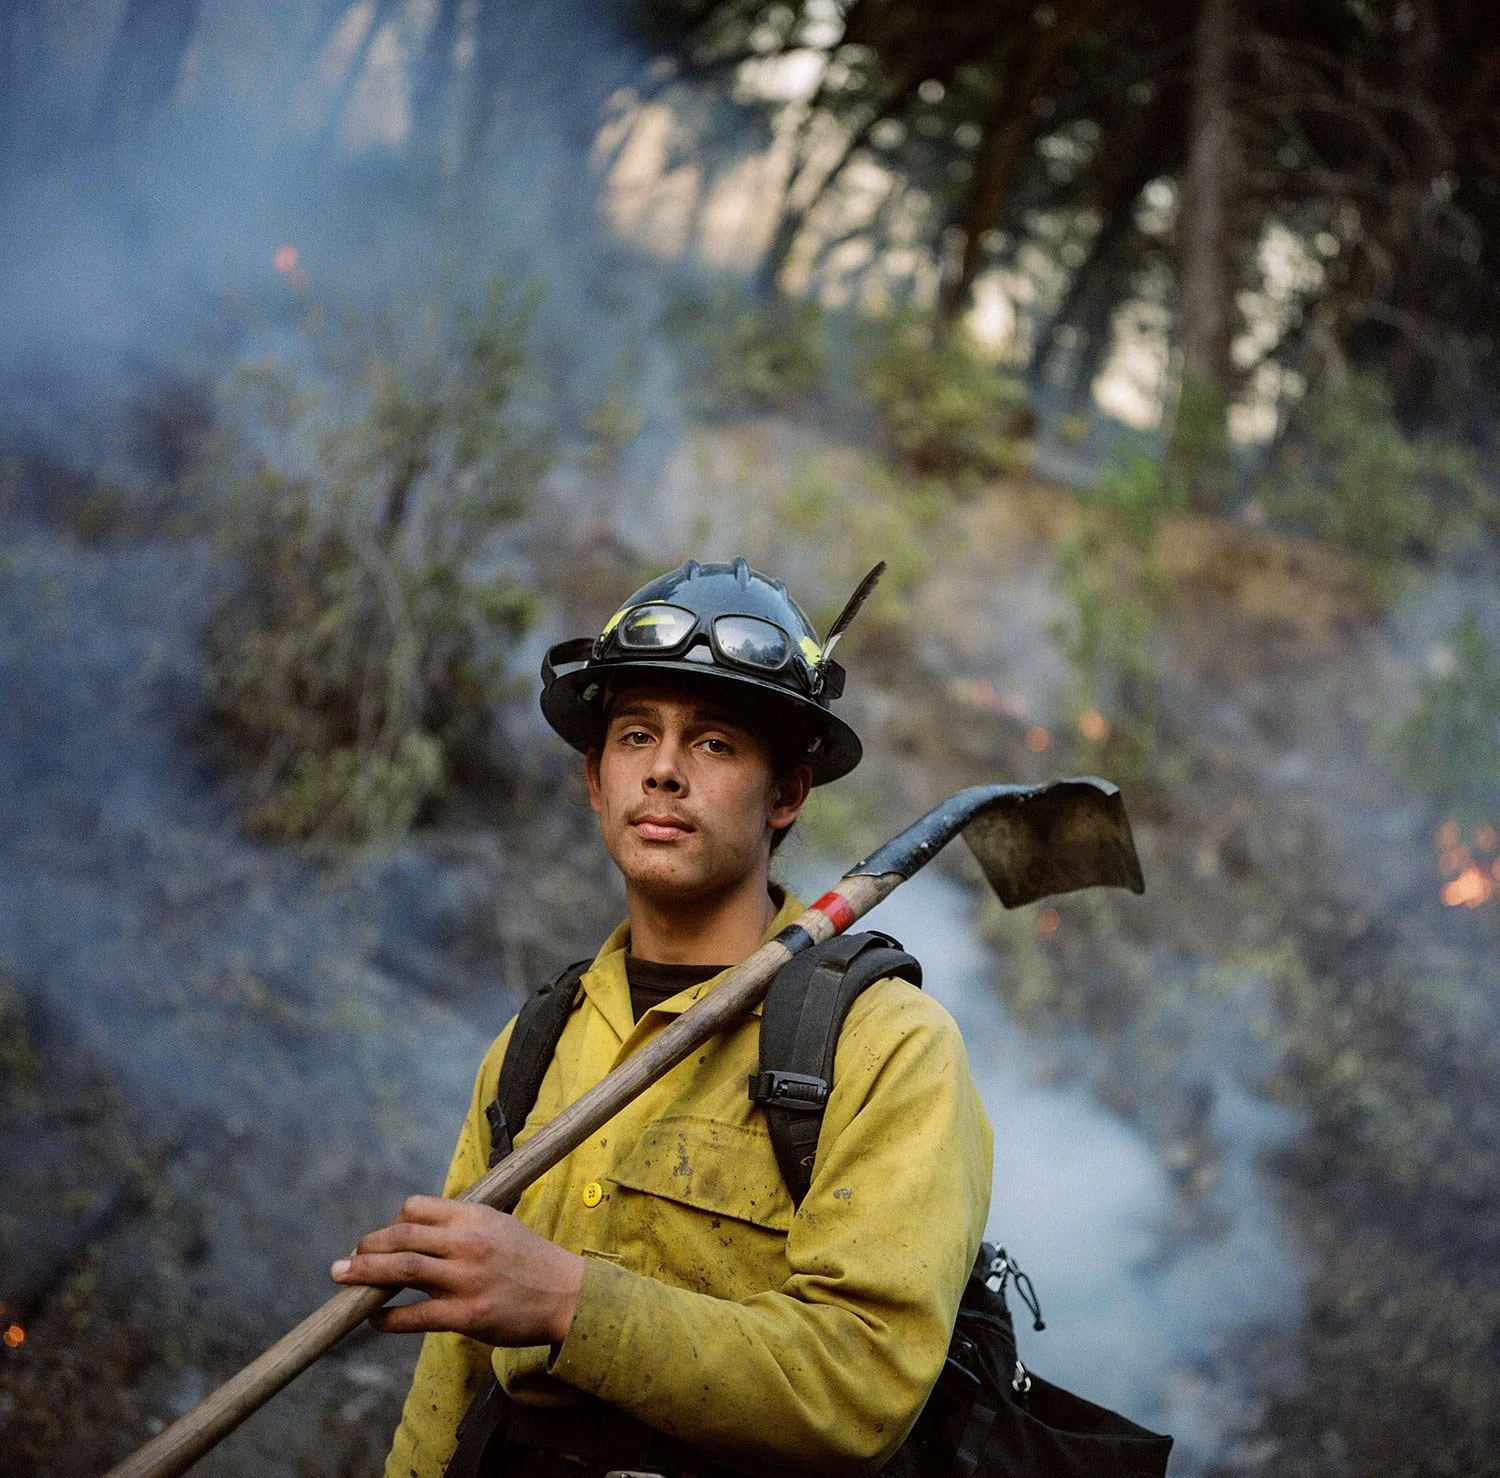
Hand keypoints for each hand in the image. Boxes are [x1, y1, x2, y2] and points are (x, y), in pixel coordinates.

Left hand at [330, 1195, 585, 1346]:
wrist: (566, 1295)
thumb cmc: (529, 1260)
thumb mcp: (498, 1225)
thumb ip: (460, 1225)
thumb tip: (415, 1231)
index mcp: (474, 1216)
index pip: (416, 1208)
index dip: (392, 1222)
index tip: (381, 1239)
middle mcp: (467, 1243)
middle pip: (402, 1236)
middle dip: (367, 1248)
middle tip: (344, 1261)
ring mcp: (466, 1279)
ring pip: (402, 1270)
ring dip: (365, 1275)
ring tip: (342, 1278)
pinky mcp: (467, 1315)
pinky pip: (416, 1315)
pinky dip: (389, 1318)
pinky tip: (377, 1319)